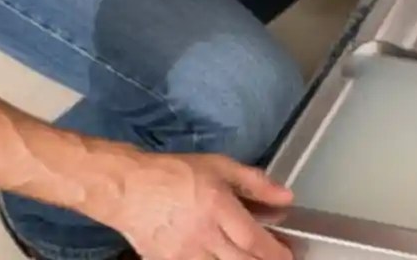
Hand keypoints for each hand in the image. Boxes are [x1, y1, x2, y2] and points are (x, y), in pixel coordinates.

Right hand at [97, 151, 293, 259]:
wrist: (127, 188)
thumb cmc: (175, 173)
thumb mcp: (220, 167)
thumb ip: (255, 183)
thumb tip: (286, 198)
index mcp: (217, 208)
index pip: (253, 240)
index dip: (274, 251)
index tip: (288, 253)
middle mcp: (202, 236)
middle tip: (276, 259)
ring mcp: (183, 254)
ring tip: (249, 257)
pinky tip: (220, 256)